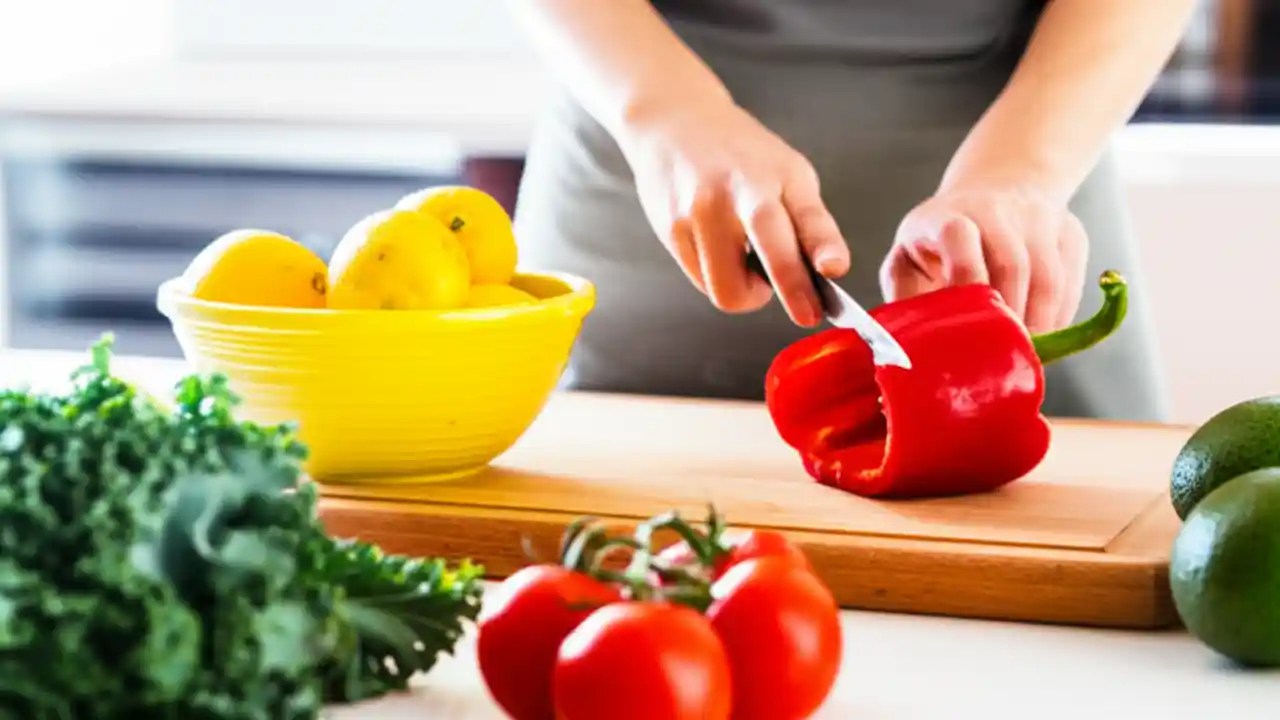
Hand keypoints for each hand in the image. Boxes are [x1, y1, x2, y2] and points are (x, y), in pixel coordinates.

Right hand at [616, 100, 849, 326]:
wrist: (673, 121)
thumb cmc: (739, 155)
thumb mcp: (786, 174)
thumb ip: (806, 223)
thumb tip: (822, 276)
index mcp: (779, 176)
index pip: (808, 215)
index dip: (823, 245)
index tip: (833, 270)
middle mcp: (740, 191)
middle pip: (769, 252)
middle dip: (790, 290)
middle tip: (806, 313)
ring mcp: (701, 211)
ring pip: (727, 289)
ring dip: (744, 292)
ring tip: (747, 265)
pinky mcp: (671, 229)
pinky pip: (702, 281)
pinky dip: (717, 277)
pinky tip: (717, 250)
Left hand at [879, 183, 1088, 333]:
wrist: (997, 188)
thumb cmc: (941, 241)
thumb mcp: (909, 257)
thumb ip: (903, 295)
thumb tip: (901, 342)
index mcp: (948, 216)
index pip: (960, 236)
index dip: (967, 278)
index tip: (970, 321)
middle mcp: (997, 210)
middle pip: (1013, 265)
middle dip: (1009, 317)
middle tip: (1001, 356)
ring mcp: (1039, 218)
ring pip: (1049, 278)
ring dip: (1039, 324)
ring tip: (1025, 354)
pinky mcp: (1070, 232)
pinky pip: (1071, 282)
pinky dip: (1060, 317)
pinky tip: (1043, 336)